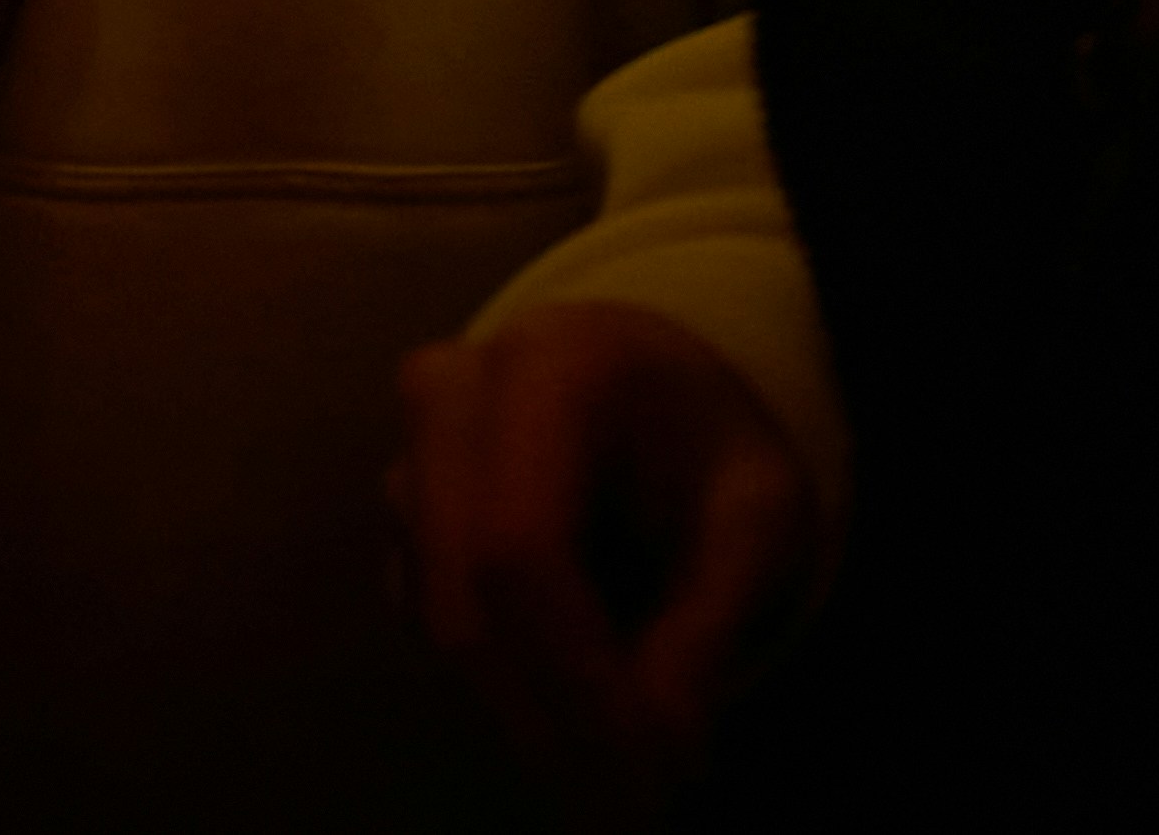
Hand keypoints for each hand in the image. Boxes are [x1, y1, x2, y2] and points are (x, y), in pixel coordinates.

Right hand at [391, 307, 812, 815]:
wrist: (657, 390)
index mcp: (552, 366)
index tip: (649, 765)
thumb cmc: (712, 446)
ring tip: (629, 763)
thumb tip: (660, 741)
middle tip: (638, 803)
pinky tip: (579, 694)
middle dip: (549, 719)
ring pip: (439, 620)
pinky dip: (503, 680)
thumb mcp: (757, 517)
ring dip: (528, 713)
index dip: (575, 674)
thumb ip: (710, 619)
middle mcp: (453, 392)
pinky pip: (429, 619)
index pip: (522, 546)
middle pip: (464, 596)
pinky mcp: (401, 508)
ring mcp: (412, 447)